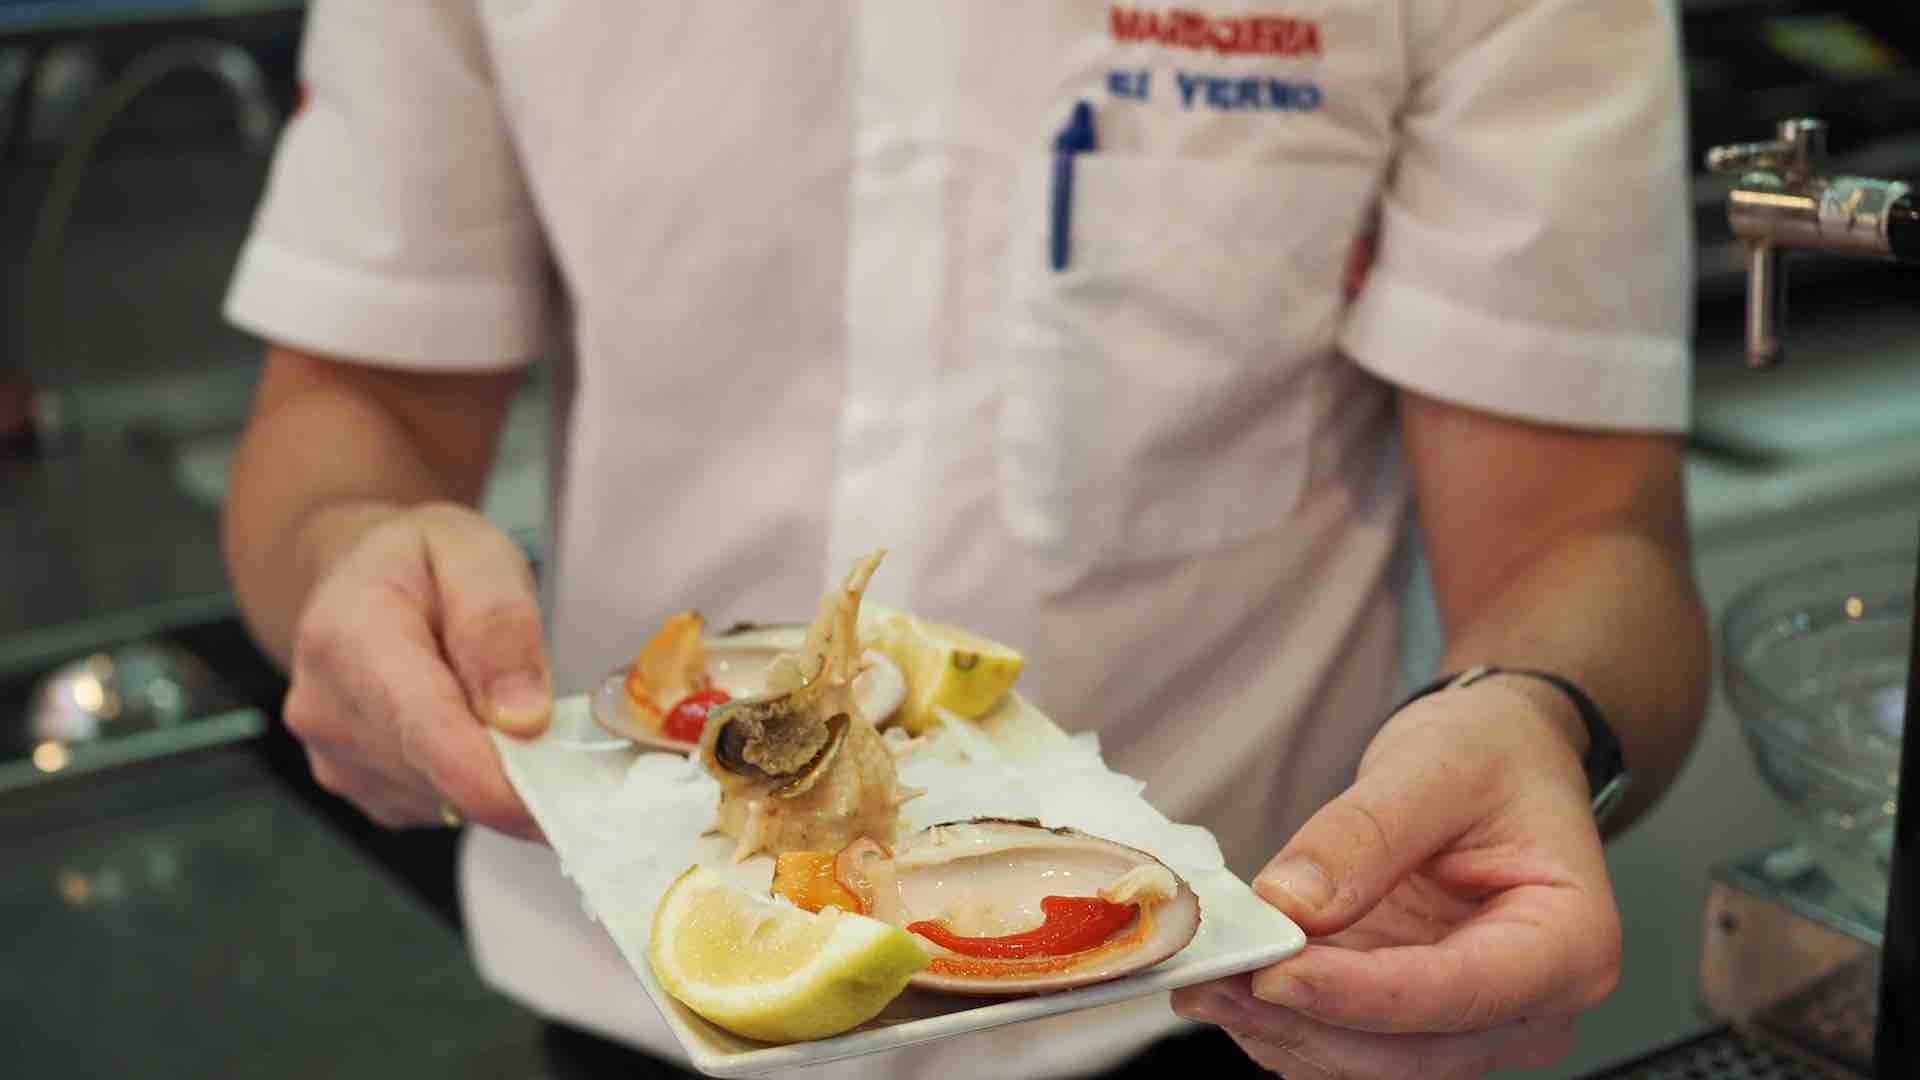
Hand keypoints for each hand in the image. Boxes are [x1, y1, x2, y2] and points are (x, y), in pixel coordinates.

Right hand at [282, 502, 549, 840]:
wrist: (361, 583)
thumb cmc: (420, 562)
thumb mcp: (474, 554)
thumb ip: (500, 625)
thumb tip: (524, 717)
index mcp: (346, 637)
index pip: (422, 728)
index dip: (491, 780)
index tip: (554, 804)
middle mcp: (325, 710)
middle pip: (440, 773)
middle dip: (512, 763)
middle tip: (556, 716)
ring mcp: (336, 758)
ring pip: (447, 798)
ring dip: (494, 769)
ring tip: (499, 700)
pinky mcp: (363, 790)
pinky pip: (440, 806)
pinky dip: (475, 780)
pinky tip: (473, 727)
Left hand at [1171, 676, 1619, 1078]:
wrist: (1501, 762)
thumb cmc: (1494, 759)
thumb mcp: (1435, 765)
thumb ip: (1366, 833)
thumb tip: (1294, 903)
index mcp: (1569, 943)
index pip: (1461, 993)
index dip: (1362, 995)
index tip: (1276, 974)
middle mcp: (1531, 1008)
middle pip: (1413, 1053)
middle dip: (1306, 1022)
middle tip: (1215, 980)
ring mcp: (1473, 1026)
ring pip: (1371, 1066)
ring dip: (1282, 1032)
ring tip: (1204, 981)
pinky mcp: (1417, 1023)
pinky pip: (1347, 1047)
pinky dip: (1284, 1024)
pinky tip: (1229, 986)